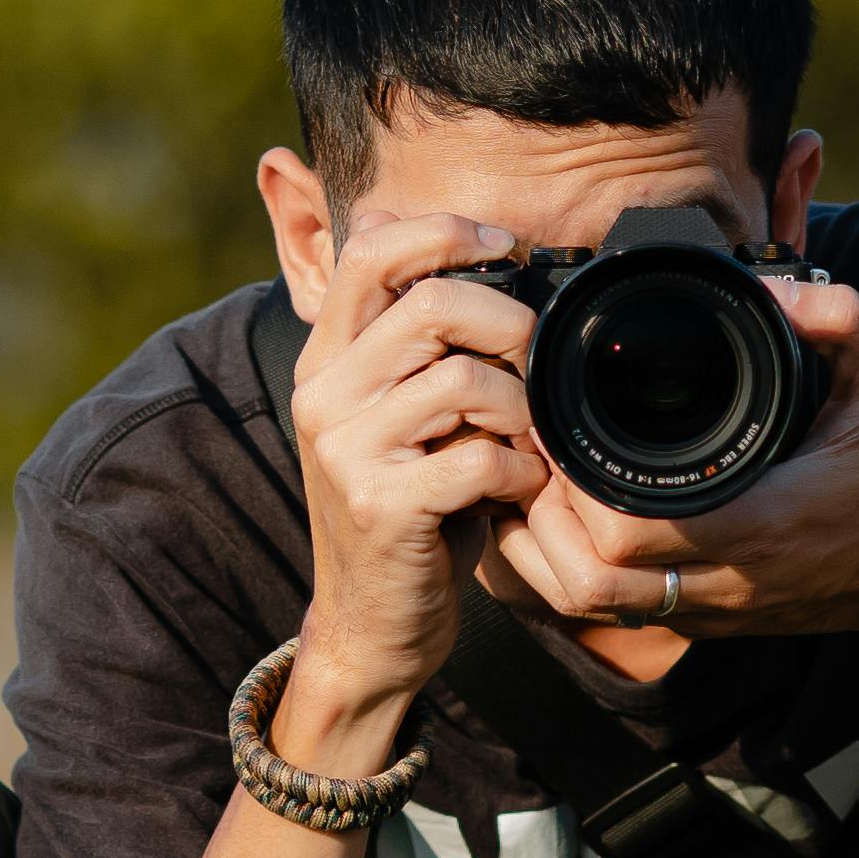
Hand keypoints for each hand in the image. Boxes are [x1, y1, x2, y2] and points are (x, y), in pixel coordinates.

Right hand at [286, 210, 552, 752]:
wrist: (369, 625)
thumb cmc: (407, 509)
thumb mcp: (399, 413)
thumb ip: (416, 341)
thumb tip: (470, 246)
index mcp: (325, 360)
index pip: (370, 250)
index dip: (445, 232)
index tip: (507, 246)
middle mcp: (323, 395)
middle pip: (431, 305)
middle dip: (508, 327)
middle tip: (535, 365)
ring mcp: (346, 451)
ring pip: (462, 379)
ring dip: (520, 411)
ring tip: (525, 445)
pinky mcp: (381, 506)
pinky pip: (478, 457)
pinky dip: (519, 473)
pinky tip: (516, 493)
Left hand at [487, 275, 858, 643]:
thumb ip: (846, 320)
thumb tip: (781, 289)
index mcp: (755, 525)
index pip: (620, 534)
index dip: (570, 487)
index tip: (556, 431)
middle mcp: (723, 580)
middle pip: (583, 582)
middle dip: (540, 522)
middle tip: (533, 457)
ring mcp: (709, 609)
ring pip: (586, 605)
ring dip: (550, 551)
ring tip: (542, 482)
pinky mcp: (705, 620)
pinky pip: (612, 607)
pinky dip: (577, 567)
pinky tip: (572, 513)